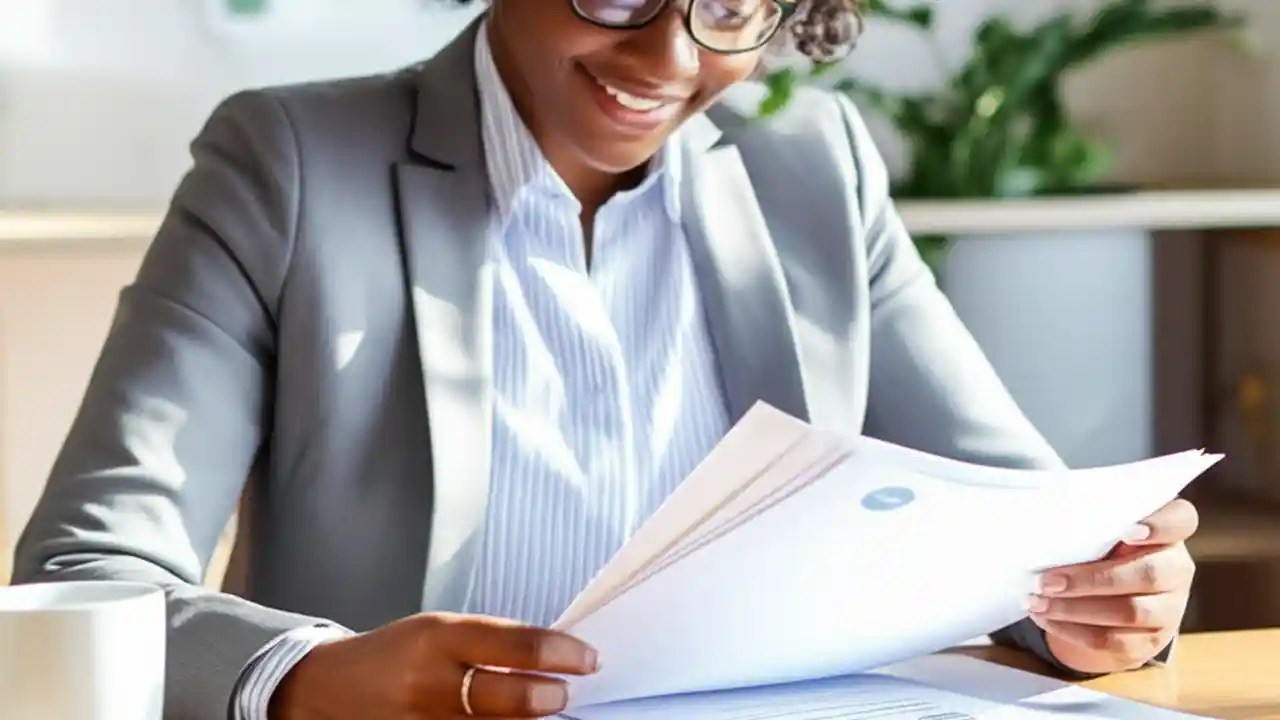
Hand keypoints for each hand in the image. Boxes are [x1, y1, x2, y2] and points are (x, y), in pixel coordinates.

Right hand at [270, 612, 599, 718]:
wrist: (326, 691)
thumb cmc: (392, 655)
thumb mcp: (439, 630)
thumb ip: (491, 642)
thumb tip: (554, 657)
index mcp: (439, 638)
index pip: (516, 645)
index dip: (562, 654)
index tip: (588, 659)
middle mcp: (432, 684)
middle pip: (511, 699)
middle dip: (551, 697)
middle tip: (565, 693)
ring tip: (543, 711)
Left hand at [1028, 498, 1198, 674]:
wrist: (1113, 599)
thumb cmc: (1102, 552)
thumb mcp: (1102, 534)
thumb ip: (1091, 526)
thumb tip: (1044, 528)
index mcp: (1168, 534)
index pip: (1181, 520)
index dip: (1160, 525)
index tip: (1127, 531)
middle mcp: (1176, 570)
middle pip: (1148, 574)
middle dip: (1090, 579)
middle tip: (1046, 581)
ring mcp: (1169, 609)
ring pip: (1130, 612)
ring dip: (1075, 608)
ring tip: (1037, 601)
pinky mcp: (1150, 641)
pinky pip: (1114, 640)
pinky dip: (1073, 630)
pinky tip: (1045, 618)